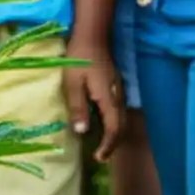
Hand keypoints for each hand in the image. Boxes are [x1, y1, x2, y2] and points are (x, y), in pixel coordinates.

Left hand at [63, 38, 124, 161]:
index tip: (99, 158)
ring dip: (113, 134)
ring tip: (100, 144)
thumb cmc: (79, 58)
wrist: (92, 37)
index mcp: (108, 99)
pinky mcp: (116, 87)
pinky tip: (100, 124)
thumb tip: (82, 132)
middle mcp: (118, 97)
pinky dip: (112, 123)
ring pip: (122, 119)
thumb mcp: (73, 83)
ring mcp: (119, 92)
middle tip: (100, 156)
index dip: (108, 145)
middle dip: (113, 144)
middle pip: (122, 127)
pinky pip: (118, 111)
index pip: (114, 129)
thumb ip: (78, 107)